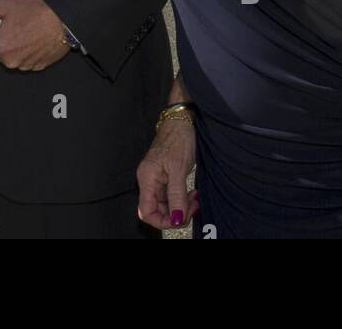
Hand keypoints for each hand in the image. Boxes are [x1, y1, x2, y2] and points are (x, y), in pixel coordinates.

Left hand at [0, 0, 68, 70]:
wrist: (65, 19)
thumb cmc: (34, 11)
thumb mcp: (6, 5)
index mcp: (1, 47)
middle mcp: (12, 61)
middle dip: (2, 44)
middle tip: (10, 27)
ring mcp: (27, 65)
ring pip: (14, 59)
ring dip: (17, 49)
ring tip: (26, 31)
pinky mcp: (41, 66)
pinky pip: (29, 61)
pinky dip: (30, 52)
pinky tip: (37, 38)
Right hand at [137, 115, 198, 230]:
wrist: (182, 120)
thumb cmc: (178, 138)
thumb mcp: (179, 169)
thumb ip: (177, 195)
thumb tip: (175, 219)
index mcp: (147, 179)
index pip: (146, 211)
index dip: (162, 221)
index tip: (179, 219)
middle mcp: (148, 180)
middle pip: (157, 210)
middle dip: (175, 214)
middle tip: (193, 207)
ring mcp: (156, 178)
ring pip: (166, 204)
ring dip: (181, 206)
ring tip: (195, 199)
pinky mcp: (165, 176)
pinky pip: (171, 195)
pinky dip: (183, 198)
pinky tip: (192, 194)